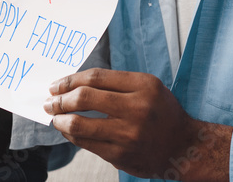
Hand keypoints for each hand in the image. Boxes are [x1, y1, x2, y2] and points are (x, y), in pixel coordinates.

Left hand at [45, 69, 230, 180]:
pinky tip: (68, 130)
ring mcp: (128, 134)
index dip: (70, 80)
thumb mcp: (147, 87)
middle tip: (50, 100)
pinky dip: (71, 135)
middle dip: (60, 99)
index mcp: (143, 86)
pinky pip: (86, 143)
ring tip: (54, 117)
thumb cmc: (161, 113)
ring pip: (80, 124)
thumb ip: (115, 84)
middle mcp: (137, 108)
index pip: (96, 77)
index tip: (56, 84)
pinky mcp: (121, 155)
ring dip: (60, 119)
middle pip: (84, 98)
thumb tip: (73, 86)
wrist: (182, 147)